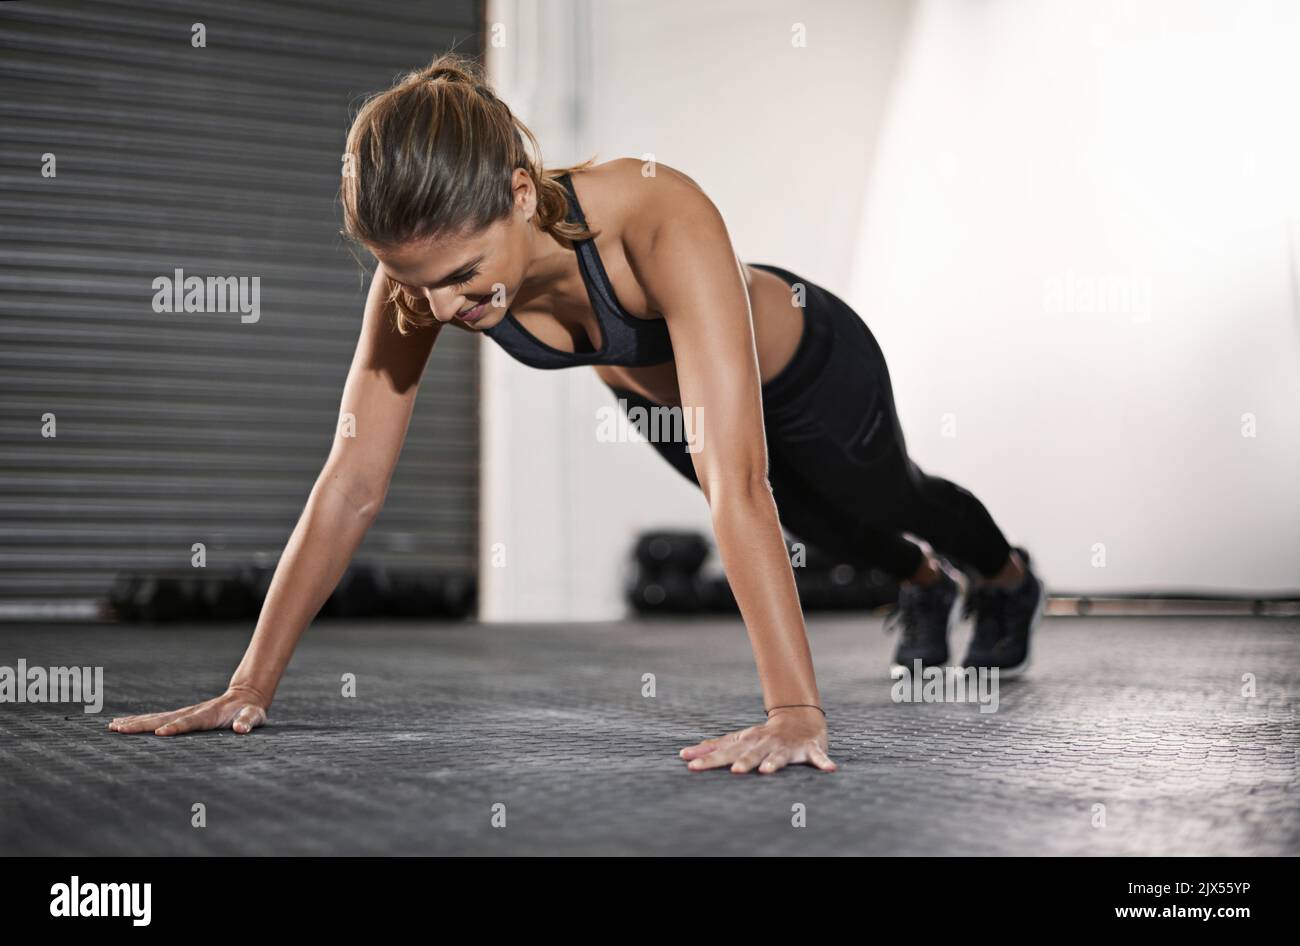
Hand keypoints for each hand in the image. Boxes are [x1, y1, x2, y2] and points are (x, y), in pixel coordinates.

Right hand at [107, 685, 268, 735]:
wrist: (245, 697)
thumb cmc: (250, 711)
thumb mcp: (254, 716)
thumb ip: (248, 721)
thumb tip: (241, 729)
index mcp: (208, 715)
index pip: (188, 723)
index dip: (175, 728)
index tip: (159, 733)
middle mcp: (192, 712)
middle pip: (163, 718)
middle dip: (142, 724)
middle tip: (119, 728)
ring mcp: (184, 712)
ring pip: (156, 717)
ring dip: (135, 722)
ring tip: (112, 726)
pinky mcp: (180, 715)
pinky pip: (157, 718)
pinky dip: (139, 721)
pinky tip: (123, 725)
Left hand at [679, 706, 836, 773]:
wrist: (799, 719)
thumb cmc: (762, 736)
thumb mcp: (738, 740)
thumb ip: (713, 748)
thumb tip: (683, 755)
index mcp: (748, 741)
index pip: (725, 751)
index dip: (709, 759)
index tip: (691, 764)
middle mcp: (765, 742)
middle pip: (751, 753)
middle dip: (743, 762)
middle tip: (734, 771)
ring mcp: (787, 746)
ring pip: (779, 756)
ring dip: (774, 763)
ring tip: (767, 771)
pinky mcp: (809, 750)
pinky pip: (818, 757)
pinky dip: (824, 762)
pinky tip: (830, 769)